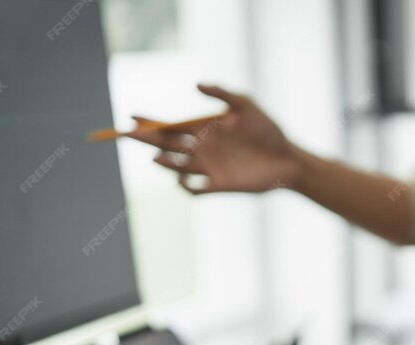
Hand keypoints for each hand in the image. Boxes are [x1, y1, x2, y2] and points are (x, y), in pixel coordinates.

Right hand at [128, 84, 301, 194]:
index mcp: (202, 129)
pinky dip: (185, 187)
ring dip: (164, 163)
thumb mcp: (246, 105)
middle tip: (126, 135)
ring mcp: (208, 168)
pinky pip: (194, 190)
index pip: (169, 126)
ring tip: (156, 156)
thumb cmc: (268, 130)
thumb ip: (223, 94)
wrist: (288, 158)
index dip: (149, 122)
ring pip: (176, 168)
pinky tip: (181, 178)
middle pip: (165, 146)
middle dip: (145, 140)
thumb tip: (195, 84)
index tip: (132, 117)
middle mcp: (200, 149)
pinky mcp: (219, 185)